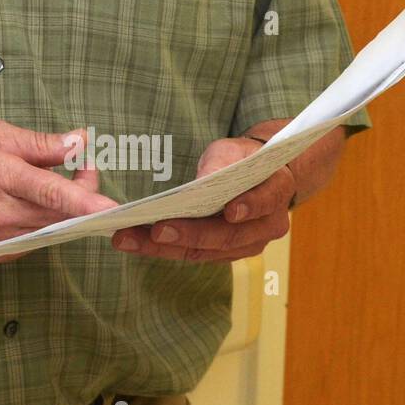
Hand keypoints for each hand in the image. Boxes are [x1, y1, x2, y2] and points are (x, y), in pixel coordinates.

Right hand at [0, 121, 118, 263]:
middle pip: (59, 215)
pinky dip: (42, 222)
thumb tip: (80, 142)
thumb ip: (42, 144)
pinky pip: (33, 240)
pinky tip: (33, 203)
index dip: (86, 202)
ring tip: (58, 182)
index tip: (114, 209)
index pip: (52, 194)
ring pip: (50, 230)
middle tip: (84, 165)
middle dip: (83, 192)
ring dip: (65, 209)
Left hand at [112, 136, 294, 262]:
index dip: (249, 207)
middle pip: (228, 236)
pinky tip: (135, 242)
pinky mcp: (225, 253)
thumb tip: (206, 178)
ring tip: (128, 239)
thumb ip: (223, 160)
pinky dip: (164, 249)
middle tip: (154, 230)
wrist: (256, 179)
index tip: (229, 211)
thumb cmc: (240, 160)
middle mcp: (268, 226)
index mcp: (276, 192)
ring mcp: (248, 245)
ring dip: (164, 248)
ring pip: (206, 252)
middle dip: (190, 234)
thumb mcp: (232, 149)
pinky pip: (195, 255)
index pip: (265, 201)